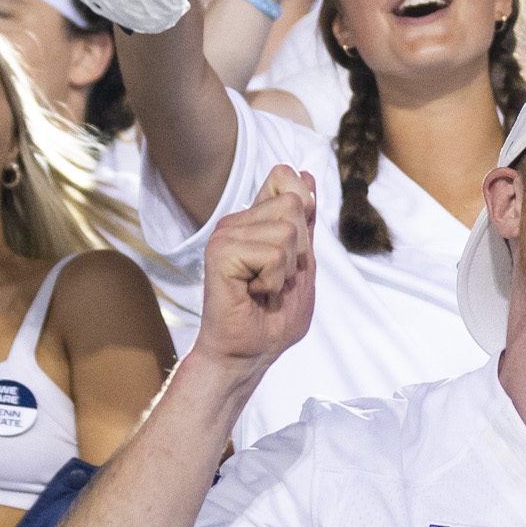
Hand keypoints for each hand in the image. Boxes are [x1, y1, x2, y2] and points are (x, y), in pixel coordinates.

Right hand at [194, 165, 317, 376]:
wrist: (249, 352)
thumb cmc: (272, 318)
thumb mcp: (303, 265)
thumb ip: (305, 222)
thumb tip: (304, 174)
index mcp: (256, 220)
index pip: (286, 178)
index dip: (304, 208)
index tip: (294, 252)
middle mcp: (238, 222)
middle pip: (294, 205)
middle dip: (300, 250)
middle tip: (276, 279)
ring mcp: (226, 234)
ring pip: (287, 231)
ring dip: (286, 270)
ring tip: (264, 288)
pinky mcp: (220, 252)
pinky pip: (271, 254)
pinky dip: (273, 281)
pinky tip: (253, 293)